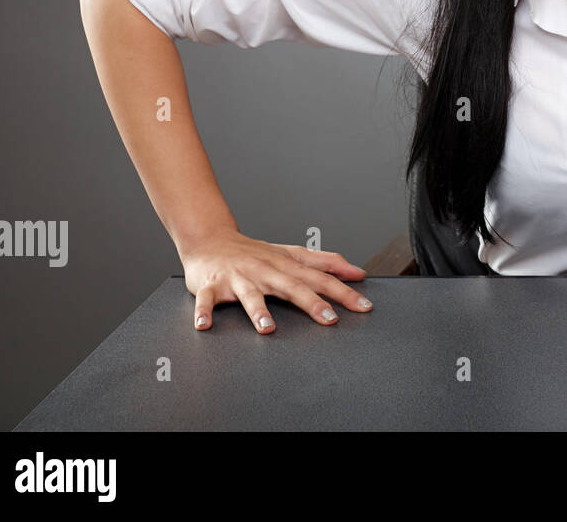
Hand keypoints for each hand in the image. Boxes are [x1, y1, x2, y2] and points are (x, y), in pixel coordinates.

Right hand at [180, 228, 372, 332]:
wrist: (210, 240)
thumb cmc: (254, 252)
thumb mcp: (292, 254)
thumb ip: (325, 263)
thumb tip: (357, 272)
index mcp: (286, 266)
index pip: (320, 279)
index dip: (343, 292)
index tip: (363, 306)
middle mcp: (265, 271)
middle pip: (292, 287)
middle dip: (312, 303)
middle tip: (330, 319)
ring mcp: (238, 278)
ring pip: (250, 295)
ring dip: (258, 311)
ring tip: (267, 327)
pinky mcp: (211, 286)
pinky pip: (206, 300)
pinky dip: (204, 312)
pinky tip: (204, 325)